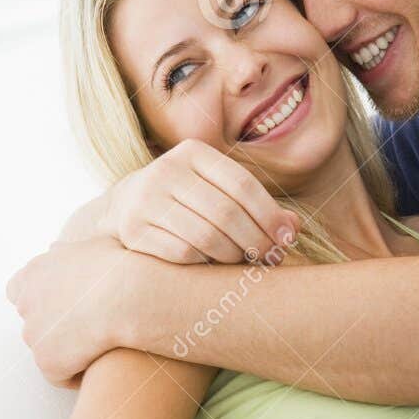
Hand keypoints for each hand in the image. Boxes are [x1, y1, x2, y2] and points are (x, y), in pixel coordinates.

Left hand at [7, 236, 124, 384]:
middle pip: (33, 322)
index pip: (18, 290)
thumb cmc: (120, 267)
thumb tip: (57, 250)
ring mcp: (34, 335)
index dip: (41, 300)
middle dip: (54, 327)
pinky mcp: (48, 362)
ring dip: (66, 351)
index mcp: (34, 272)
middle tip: (87, 328)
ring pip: (46, 349)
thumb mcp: (93, 245)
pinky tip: (100, 366)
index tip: (64, 306)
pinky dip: (77, 374)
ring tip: (98, 349)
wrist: (129, 295)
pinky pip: (60, 375)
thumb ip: (70, 252)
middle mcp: (26, 303)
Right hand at [104, 138, 299, 263]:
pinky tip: (215, 265)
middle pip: (226, 213)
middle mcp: (165, 170)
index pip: (242, 184)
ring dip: (233, 256)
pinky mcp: (134, 230)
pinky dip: (206, 264)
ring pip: (206, 237)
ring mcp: (146, 200)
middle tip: (270, 258)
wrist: (124, 209)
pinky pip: (183, 253)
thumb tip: (294, 227)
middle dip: (256, 241)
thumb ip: (257, 205)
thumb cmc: (187, 200)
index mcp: (192, 153)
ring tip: (244, 263)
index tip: (287, 238)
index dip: (270, 214)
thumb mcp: (218, 190)